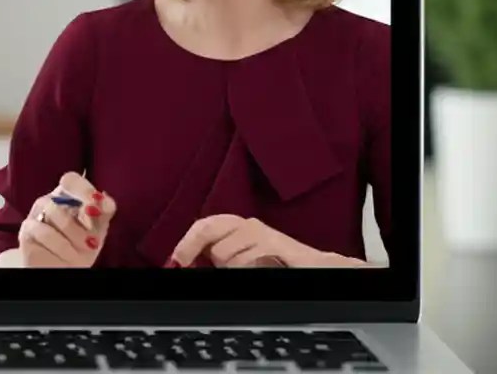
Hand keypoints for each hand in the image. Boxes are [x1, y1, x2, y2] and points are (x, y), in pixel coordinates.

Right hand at [17, 172, 116, 267]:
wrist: (60, 271)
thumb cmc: (79, 248)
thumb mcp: (97, 230)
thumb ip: (104, 213)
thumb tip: (107, 200)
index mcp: (67, 196)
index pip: (71, 180)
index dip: (84, 189)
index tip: (97, 203)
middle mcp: (49, 201)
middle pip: (63, 199)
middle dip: (82, 224)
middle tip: (92, 241)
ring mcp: (35, 215)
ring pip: (55, 214)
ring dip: (74, 237)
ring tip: (79, 252)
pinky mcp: (26, 231)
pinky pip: (46, 233)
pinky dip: (62, 247)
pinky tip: (67, 256)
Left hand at [169, 214, 364, 267]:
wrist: (320, 269)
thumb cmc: (280, 266)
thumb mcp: (243, 259)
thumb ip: (217, 256)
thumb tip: (185, 263)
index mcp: (238, 227)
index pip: (205, 226)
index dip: (187, 242)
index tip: (176, 260)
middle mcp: (248, 225)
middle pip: (211, 237)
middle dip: (209, 257)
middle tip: (215, 267)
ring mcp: (262, 233)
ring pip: (226, 255)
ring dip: (235, 269)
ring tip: (258, 270)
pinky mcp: (274, 244)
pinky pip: (245, 261)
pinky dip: (250, 269)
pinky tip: (266, 269)